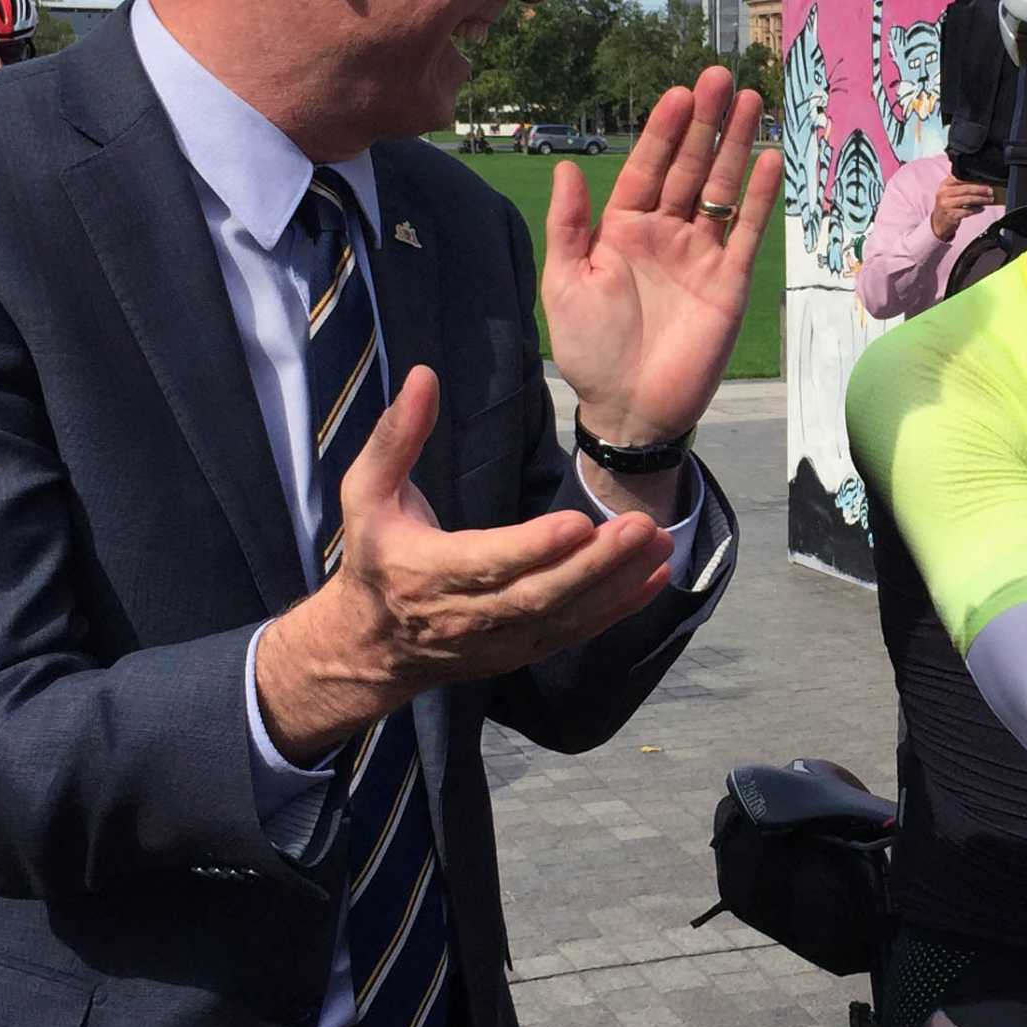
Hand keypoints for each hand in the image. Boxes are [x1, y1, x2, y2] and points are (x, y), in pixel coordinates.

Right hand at [257, 370, 677, 758]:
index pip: (487, 562)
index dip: (534, 547)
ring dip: (617, 584)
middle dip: (594, 565)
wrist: (373, 646)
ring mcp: (498, 639)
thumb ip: (395, 437)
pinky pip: (574, 633)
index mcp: (427, 570)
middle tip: (642, 527)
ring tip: (662, 545)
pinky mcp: (522, 651)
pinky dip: (617, 609)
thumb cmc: (374, 554)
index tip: (579, 522)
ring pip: (564, 617)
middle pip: (539, 594)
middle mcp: (465, 614)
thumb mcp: (364, 492)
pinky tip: (655, 579)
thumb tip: (425, 375)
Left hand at [543, 65, 780, 448]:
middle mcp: (666, 233)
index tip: (679, 93)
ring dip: (735, 146)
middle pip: (690, 167)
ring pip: (721, 189)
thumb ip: (569, 226)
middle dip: (705, 123)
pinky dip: (757, 197)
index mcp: (623, 228)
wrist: (631, 409)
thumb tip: (568, 168)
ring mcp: (701, 255)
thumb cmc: (590, 350)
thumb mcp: (565, 284)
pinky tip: (769, 159)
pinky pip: (746, 232)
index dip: (664, 131)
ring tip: (750, 101)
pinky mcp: (730, 281)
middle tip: (720, 77)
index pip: (647, 167)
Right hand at [928, 177, 997, 242]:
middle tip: (990, 191)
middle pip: (966, 188)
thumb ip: (961, 186)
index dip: (975, 179)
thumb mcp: (950, 193)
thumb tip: (982, 183)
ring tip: (990, 200)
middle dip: (981, 189)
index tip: (986, 181)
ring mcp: (946, 204)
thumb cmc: (948, 206)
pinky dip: (976, 209)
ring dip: (981, 199)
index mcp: (945, 184)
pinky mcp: (951, 215)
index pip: (961, 178)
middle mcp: (944, 193)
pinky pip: (967, 211)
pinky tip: (981, 208)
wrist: (938, 223)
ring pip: (968, 199)